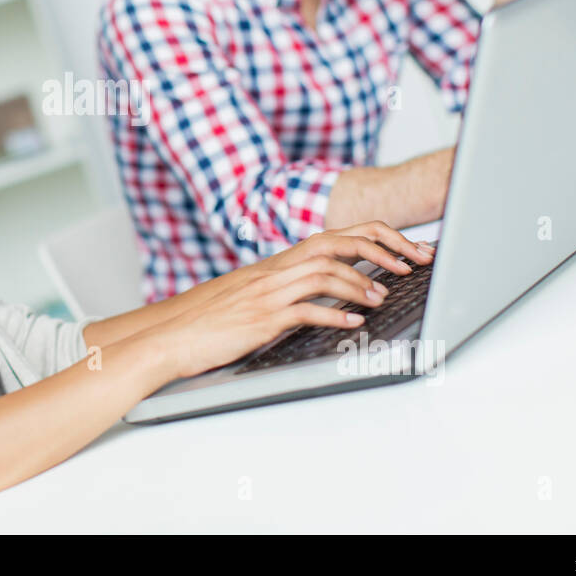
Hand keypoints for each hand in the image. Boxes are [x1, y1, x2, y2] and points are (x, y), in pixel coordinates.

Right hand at [145, 221, 433, 379]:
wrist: (166, 337)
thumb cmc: (204, 321)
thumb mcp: (247, 296)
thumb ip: (279, 290)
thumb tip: (313, 295)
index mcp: (273, 265)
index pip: (330, 238)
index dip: (370, 240)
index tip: (400, 251)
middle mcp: (272, 272)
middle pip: (333, 244)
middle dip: (377, 250)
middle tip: (408, 263)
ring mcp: (265, 294)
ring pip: (323, 274)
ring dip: (359, 284)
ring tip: (383, 297)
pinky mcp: (259, 321)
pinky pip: (303, 312)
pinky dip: (333, 316)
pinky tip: (353, 324)